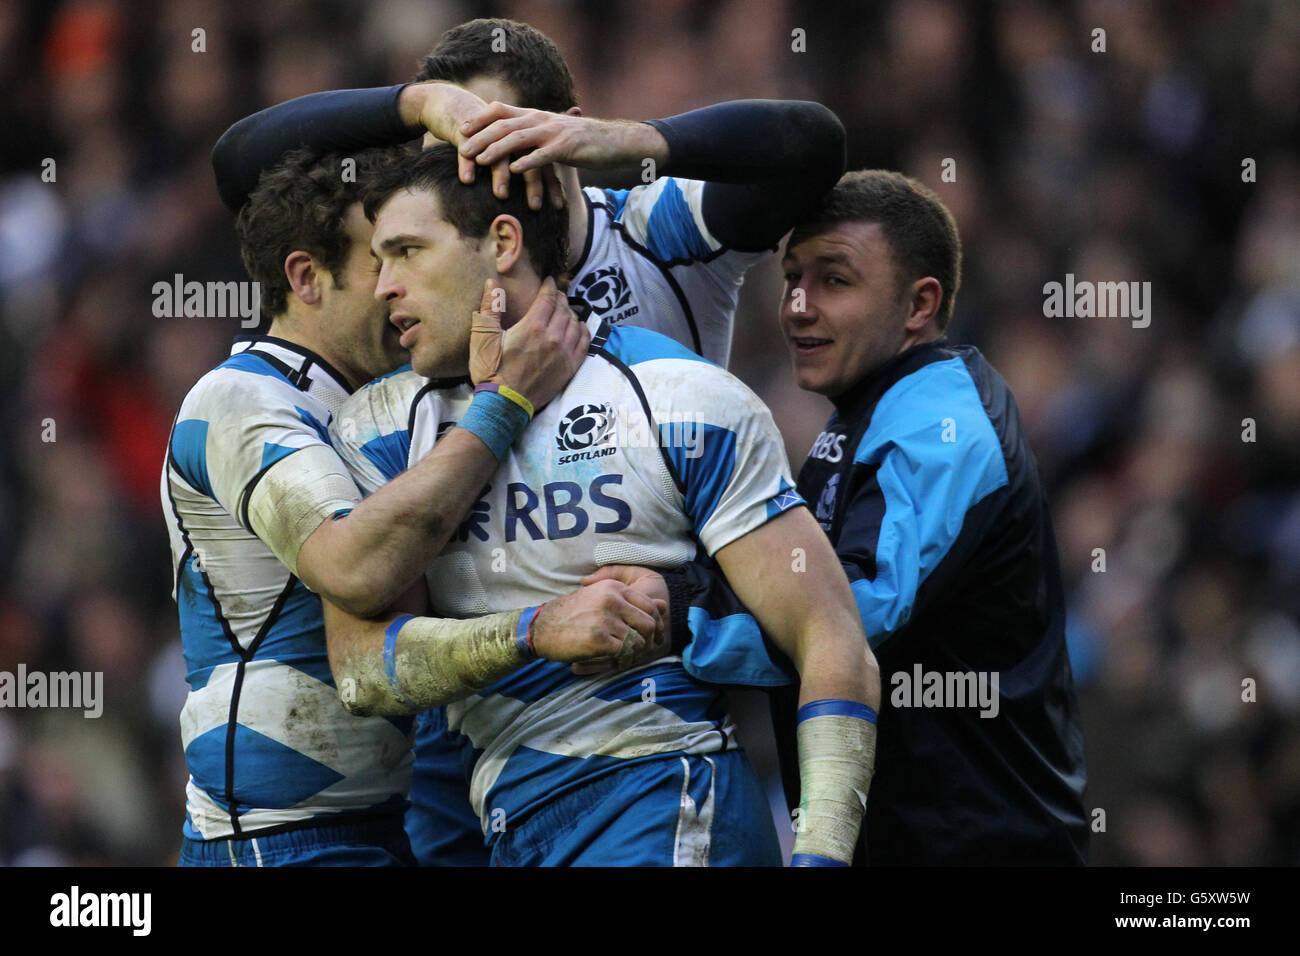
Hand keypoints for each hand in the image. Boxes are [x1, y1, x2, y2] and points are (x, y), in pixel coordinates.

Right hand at [405, 83, 561, 209]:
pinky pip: (466, 151)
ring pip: (497, 155)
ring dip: (501, 175)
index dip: (551, 184)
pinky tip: (467, 180)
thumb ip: (531, 168)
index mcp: (526, 139)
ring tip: (502, 195)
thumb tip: (548, 195)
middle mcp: (510, 136)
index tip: (559, 206)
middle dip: (532, 184)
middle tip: (535, 207)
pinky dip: (467, 165)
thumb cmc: (493, 138)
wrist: (459, 109)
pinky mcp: (466, 133)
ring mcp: (488, 134)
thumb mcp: (514, 151)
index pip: (544, 162)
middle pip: (526, 159)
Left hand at [459, 103, 667, 191]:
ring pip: (519, 138)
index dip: (480, 118)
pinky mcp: (567, 148)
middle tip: (462, 150)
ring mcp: (554, 133)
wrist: (616, 141)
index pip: (501, 110)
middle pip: (504, 124)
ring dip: (497, 150)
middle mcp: (542, 119)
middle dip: (480, 137)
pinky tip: (514, 171)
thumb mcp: (555, 135)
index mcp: (537, 115)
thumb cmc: (584, 142)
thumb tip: (516, 145)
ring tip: (480, 162)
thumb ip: (535, 137)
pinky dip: (528, 162)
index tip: (463, 129)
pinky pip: (543, 155)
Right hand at [469, 277, 587, 410]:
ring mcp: (564, 353)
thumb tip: (491, 281)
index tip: (549, 281)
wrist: (504, 404)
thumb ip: (489, 308)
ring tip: (564, 310)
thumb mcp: (483, 338)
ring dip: (570, 313)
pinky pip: (584, 343)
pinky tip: (579, 327)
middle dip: (560, 298)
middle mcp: (553, 337)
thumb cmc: (491, 371)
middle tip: (555, 295)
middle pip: (563, 309)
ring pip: (575, 323)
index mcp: (533, 326)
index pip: (548, 298)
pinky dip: (583, 331)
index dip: (550, 286)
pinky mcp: (570, 367)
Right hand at [570, 565, 672, 675]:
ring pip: (637, 641)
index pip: (650, 606)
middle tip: (639, 650)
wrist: (541, 627)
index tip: (653, 637)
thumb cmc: (571, 613)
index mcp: (613, 588)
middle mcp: (612, 599)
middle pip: (649, 624)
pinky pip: (623, 653)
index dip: (655, 624)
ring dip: (631, 653)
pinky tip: (610, 659)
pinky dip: (620, 660)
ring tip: (620, 655)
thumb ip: (628, 599)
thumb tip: (663, 605)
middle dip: (647, 641)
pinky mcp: (599, 639)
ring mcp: (605, 619)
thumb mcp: (599, 595)